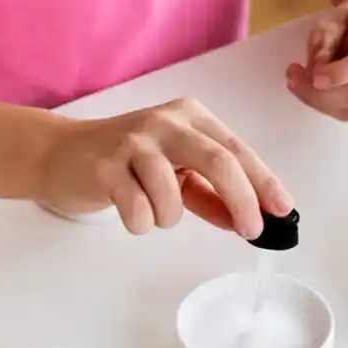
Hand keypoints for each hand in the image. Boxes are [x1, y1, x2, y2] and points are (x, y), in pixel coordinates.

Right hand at [37, 98, 292, 236]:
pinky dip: (141, 223)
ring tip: (155, 212)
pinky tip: (131, 212)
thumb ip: (211, 195)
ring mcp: (134, 140)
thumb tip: (248, 222)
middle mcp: (166, 122)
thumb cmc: (130, 164)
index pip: (237, 150)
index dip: (263, 182)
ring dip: (169, 217)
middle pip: (218, 162)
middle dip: (241, 200)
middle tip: (251, 230)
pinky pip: (138, 209)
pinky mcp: (105, 164)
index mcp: (191, 117)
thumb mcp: (177, 173)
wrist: (64, 155)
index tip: (283, 211)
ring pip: (172, 194)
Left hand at [286, 6, 347, 120]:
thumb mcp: (332, 19)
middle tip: (293, 81)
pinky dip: (330, 107)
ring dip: (321, 103)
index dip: (340, 73)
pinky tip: (315, 93)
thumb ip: (323, 45)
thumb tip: (314, 78)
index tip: (313, 77)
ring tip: (298, 85)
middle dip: (322, 95)